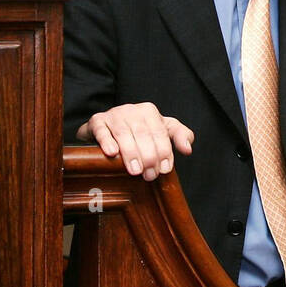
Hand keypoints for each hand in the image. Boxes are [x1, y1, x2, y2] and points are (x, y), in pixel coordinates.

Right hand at [77, 102, 193, 180]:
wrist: (107, 127)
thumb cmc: (139, 131)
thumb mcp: (163, 130)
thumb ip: (180, 136)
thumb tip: (188, 149)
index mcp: (150, 111)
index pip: (160, 133)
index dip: (164, 152)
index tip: (165, 170)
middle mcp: (132, 110)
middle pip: (143, 134)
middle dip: (148, 157)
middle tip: (150, 175)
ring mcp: (114, 114)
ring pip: (123, 134)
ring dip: (130, 153)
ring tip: (135, 171)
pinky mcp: (97, 121)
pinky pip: (102, 130)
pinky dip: (107, 141)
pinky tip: (112, 153)